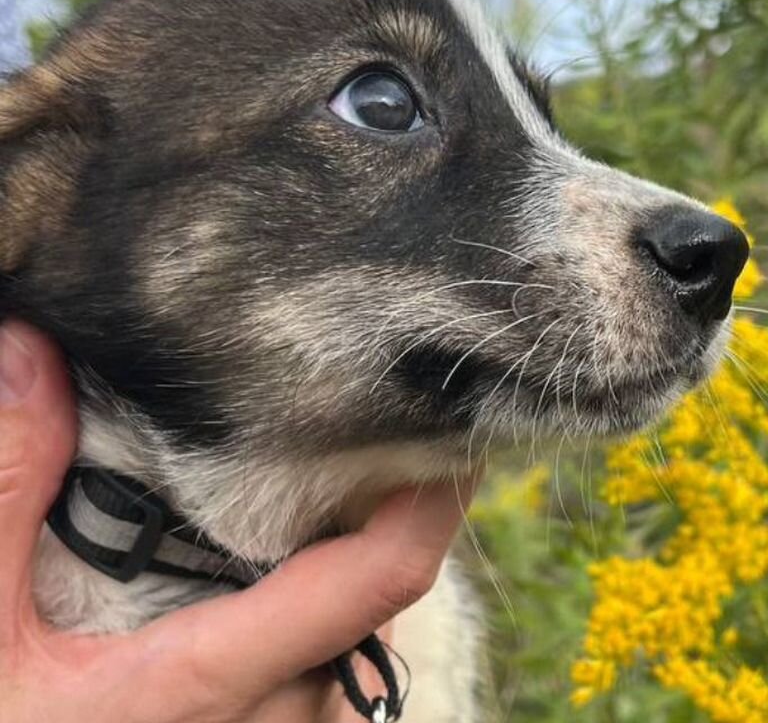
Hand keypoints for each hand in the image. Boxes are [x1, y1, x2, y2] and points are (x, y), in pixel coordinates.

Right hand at [0, 320, 472, 722]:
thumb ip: (8, 492)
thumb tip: (27, 354)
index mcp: (212, 680)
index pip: (376, 578)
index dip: (431, 502)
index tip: (451, 435)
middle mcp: (274, 721)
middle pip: (378, 603)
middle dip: (378, 524)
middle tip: (354, 444)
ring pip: (359, 643)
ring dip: (347, 573)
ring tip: (310, 504)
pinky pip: (330, 678)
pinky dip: (325, 619)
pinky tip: (270, 580)